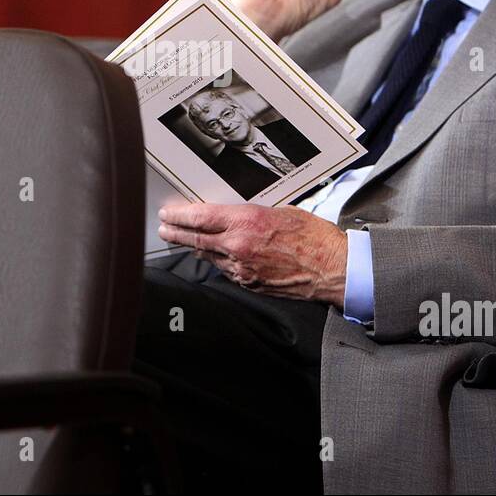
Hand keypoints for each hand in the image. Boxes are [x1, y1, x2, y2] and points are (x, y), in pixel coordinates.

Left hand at [157, 202, 347, 306]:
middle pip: (195, 239)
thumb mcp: (280, 212)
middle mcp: (238, 246)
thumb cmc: (313, 237)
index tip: (167, 212)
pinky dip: (218, 260)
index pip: (199, 217)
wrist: (332, 268)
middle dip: (175, 233)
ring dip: (195, 247)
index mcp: (246, 222)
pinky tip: (216, 255)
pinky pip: (225, 270)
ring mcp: (242, 268)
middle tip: (163, 228)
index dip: (178, 215)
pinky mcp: (249, 283)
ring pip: (208, 255)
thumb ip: (251, 215)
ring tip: (185, 240)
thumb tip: (233, 216)